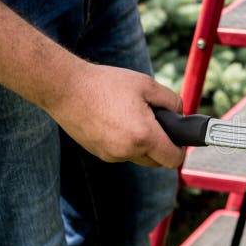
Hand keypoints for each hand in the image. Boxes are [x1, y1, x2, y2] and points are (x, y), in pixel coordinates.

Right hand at [48, 63, 185, 167]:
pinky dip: (125, 143)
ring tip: (134, 118)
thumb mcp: (147, 85)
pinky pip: (121, 153)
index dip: (180, 149)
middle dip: (162, 147)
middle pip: (157, 162)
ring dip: (143, 145)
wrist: (65, 88)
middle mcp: (127, 151)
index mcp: (143, 136)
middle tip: (158, 123)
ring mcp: (110, 155)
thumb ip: (172, 101)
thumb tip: (180, 114)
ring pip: (138, 157)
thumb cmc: (106, 84)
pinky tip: (117, 121)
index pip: (173, 159)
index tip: (178, 138)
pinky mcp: (98, 153)